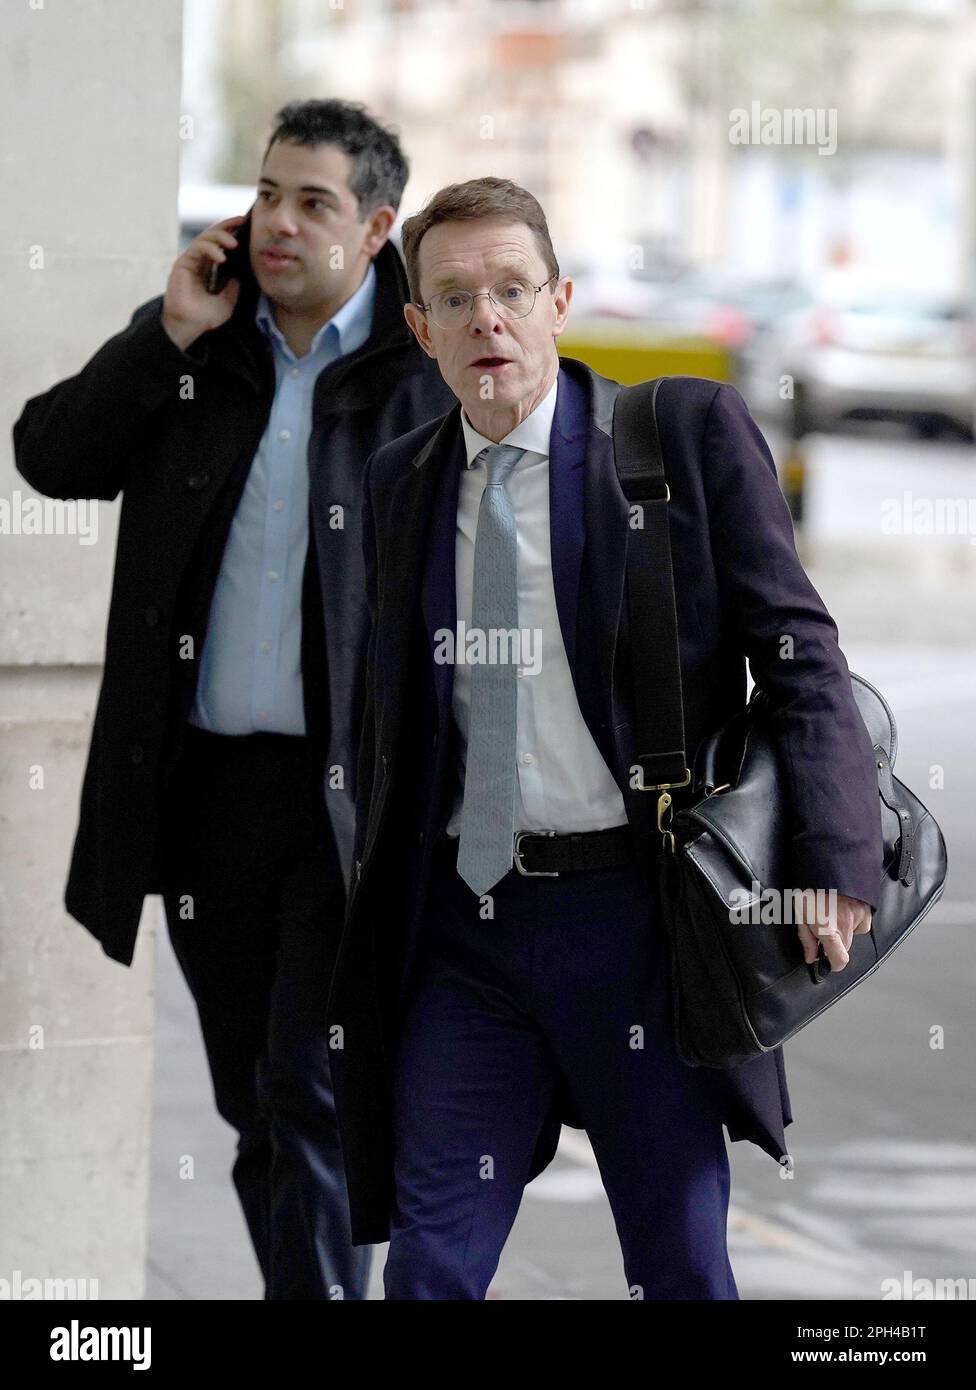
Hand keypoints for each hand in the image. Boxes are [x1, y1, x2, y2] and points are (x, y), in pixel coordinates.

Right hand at [161, 214, 246, 350]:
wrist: (188, 326)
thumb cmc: (204, 317)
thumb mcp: (227, 302)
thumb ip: (233, 288)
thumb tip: (239, 276)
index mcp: (208, 267)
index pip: (219, 244)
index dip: (231, 231)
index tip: (246, 224)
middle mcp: (198, 261)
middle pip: (212, 235)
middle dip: (227, 226)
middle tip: (242, 222)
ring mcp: (190, 261)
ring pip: (204, 238)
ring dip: (220, 237)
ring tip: (234, 244)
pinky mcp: (182, 264)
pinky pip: (197, 249)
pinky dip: (210, 249)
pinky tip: (222, 257)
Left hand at [797, 892, 872, 971]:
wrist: (827, 866)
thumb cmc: (810, 889)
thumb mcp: (800, 914)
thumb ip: (807, 939)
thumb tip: (811, 957)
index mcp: (828, 928)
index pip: (840, 960)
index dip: (833, 965)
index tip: (828, 962)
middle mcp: (846, 925)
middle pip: (845, 948)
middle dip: (835, 944)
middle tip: (823, 928)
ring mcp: (859, 916)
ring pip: (853, 935)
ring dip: (844, 930)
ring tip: (832, 914)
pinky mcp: (867, 909)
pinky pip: (861, 923)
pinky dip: (853, 920)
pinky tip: (843, 909)